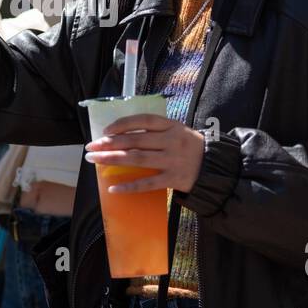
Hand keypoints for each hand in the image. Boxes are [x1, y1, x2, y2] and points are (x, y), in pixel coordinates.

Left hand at [84, 114, 205, 194]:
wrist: (216, 167)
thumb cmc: (190, 147)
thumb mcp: (178, 131)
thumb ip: (155, 131)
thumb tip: (121, 135)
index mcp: (171, 126)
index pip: (143, 120)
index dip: (123, 124)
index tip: (105, 130)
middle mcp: (171, 141)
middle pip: (135, 140)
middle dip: (110, 143)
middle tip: (91, 147)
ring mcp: (172, 161)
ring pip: (137, 159)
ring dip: (113, 159)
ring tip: (95, 160)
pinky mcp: (173, 179)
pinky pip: (147, 183)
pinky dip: (129, 186)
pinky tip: (112, 187)